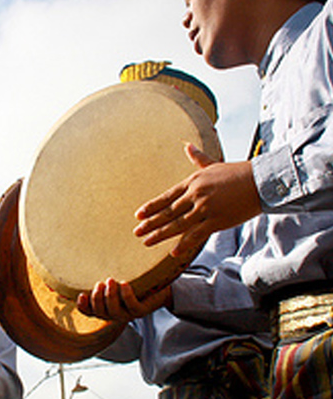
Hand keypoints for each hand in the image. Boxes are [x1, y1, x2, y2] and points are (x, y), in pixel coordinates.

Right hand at [76, 278, 171, 322]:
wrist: (159, 287)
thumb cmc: (134, 282)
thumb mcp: (115, 280)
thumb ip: (103, 277)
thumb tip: (85, 258)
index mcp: (106, 308)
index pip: (89, 312)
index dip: (83, 306)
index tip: (81, 294)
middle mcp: (115, 314)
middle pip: (100, 312)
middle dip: (97, 298)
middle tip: (100, 283)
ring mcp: (128, 314)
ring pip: (114, 311)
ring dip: (110, 296)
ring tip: (110, 280)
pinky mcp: (142, 311)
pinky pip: (132, 306)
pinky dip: (127, 295)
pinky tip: (125, 284)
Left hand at [133, 143, 261, 257]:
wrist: (262, 181)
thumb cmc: (238, 172)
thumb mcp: (214, 164)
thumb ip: (198, 158)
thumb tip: (187, 146)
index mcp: (193, 181)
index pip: (167, 197)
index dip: (152, 207)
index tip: (138, 215)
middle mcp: (196, 195)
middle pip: (168, 212)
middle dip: (150, 223)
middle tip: (136, 232)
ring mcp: (206, 208)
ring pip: (178, 224)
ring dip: (160, 234)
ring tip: (146, 241)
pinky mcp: (218, 220)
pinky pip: (197, 235)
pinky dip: (184, 244)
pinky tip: (173, 252)